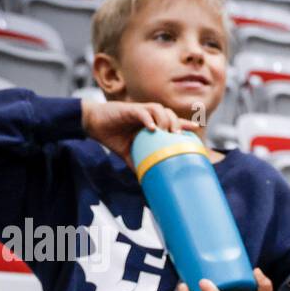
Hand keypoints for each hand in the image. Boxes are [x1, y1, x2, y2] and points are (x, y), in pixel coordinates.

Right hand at [82, 101, 200, 169]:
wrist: (94, 125)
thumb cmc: (112, 137)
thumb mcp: (128, 154)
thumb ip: (139, 163)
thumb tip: (147, 181)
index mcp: (151, 124)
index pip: (172, 122)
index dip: (184, 124)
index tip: (195, 128)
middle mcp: (148, 116)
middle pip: (169, 114)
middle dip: (177, 122)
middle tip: (179, 135)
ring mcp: (139, 111)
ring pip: (159, 109)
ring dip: (165, 119)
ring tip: (166, 132)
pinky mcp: (129, 109)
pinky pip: (142, 111)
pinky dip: (148, 118)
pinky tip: (151, 128)